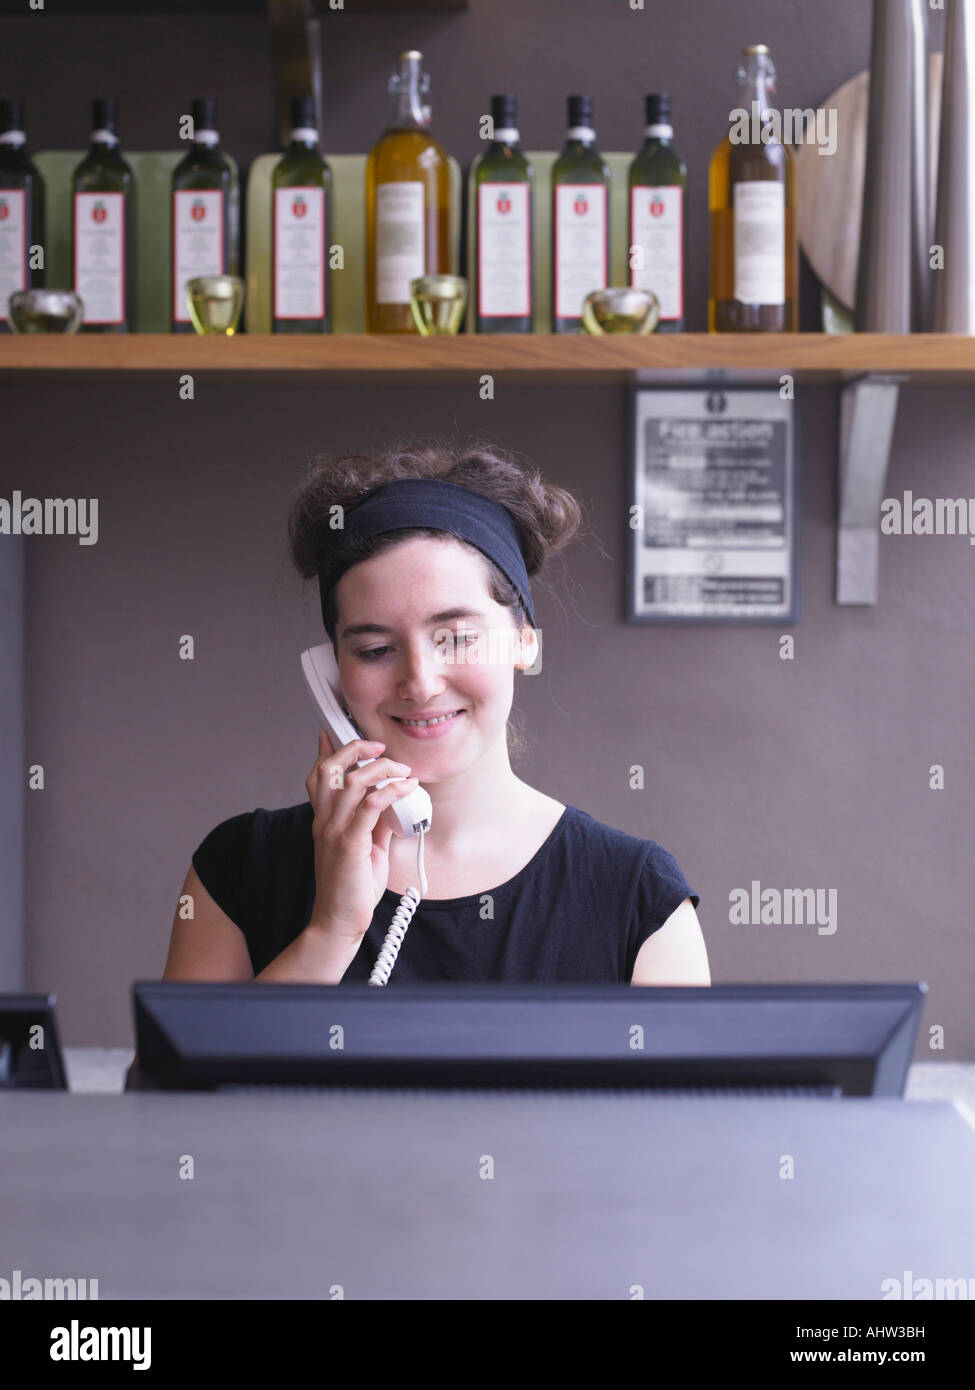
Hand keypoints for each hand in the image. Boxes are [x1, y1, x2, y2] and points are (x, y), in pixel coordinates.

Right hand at [305, 730, 416, 940]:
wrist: (340, 920)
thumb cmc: (352, 887)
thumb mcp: (366, 847)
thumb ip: (375, 822)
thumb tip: (392, 802)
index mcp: (324, 820)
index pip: (318, 777)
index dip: (326, 753)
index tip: (332, 735)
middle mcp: (324, 821)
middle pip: (330, 769)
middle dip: (355, 749)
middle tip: (380, 748)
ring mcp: (334, 831)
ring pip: (353, 782)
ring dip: (381, 769)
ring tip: (403, 770)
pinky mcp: (350, 843)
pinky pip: (370, 805)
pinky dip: (391, 791)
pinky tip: (407, 788)